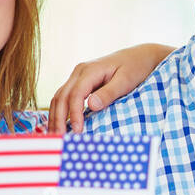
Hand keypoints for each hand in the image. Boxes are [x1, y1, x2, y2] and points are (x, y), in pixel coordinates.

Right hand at [47, 44, 172, 133]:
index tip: (77, 131)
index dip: (74, 114)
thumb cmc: (135, 68)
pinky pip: (65, 97)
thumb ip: (109, 93)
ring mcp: (77, 76)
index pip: (75, 94)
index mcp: (90, 70)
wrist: (139, 56)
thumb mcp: (126, 81)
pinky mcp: (80, 82)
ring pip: (59, 97)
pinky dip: (60, 111)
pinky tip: (61, 125)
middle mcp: (79, 72)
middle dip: (58, 118)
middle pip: (61, 96)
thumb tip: (91, 106)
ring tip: (56, 135)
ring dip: (55, 116)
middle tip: (60, 138)